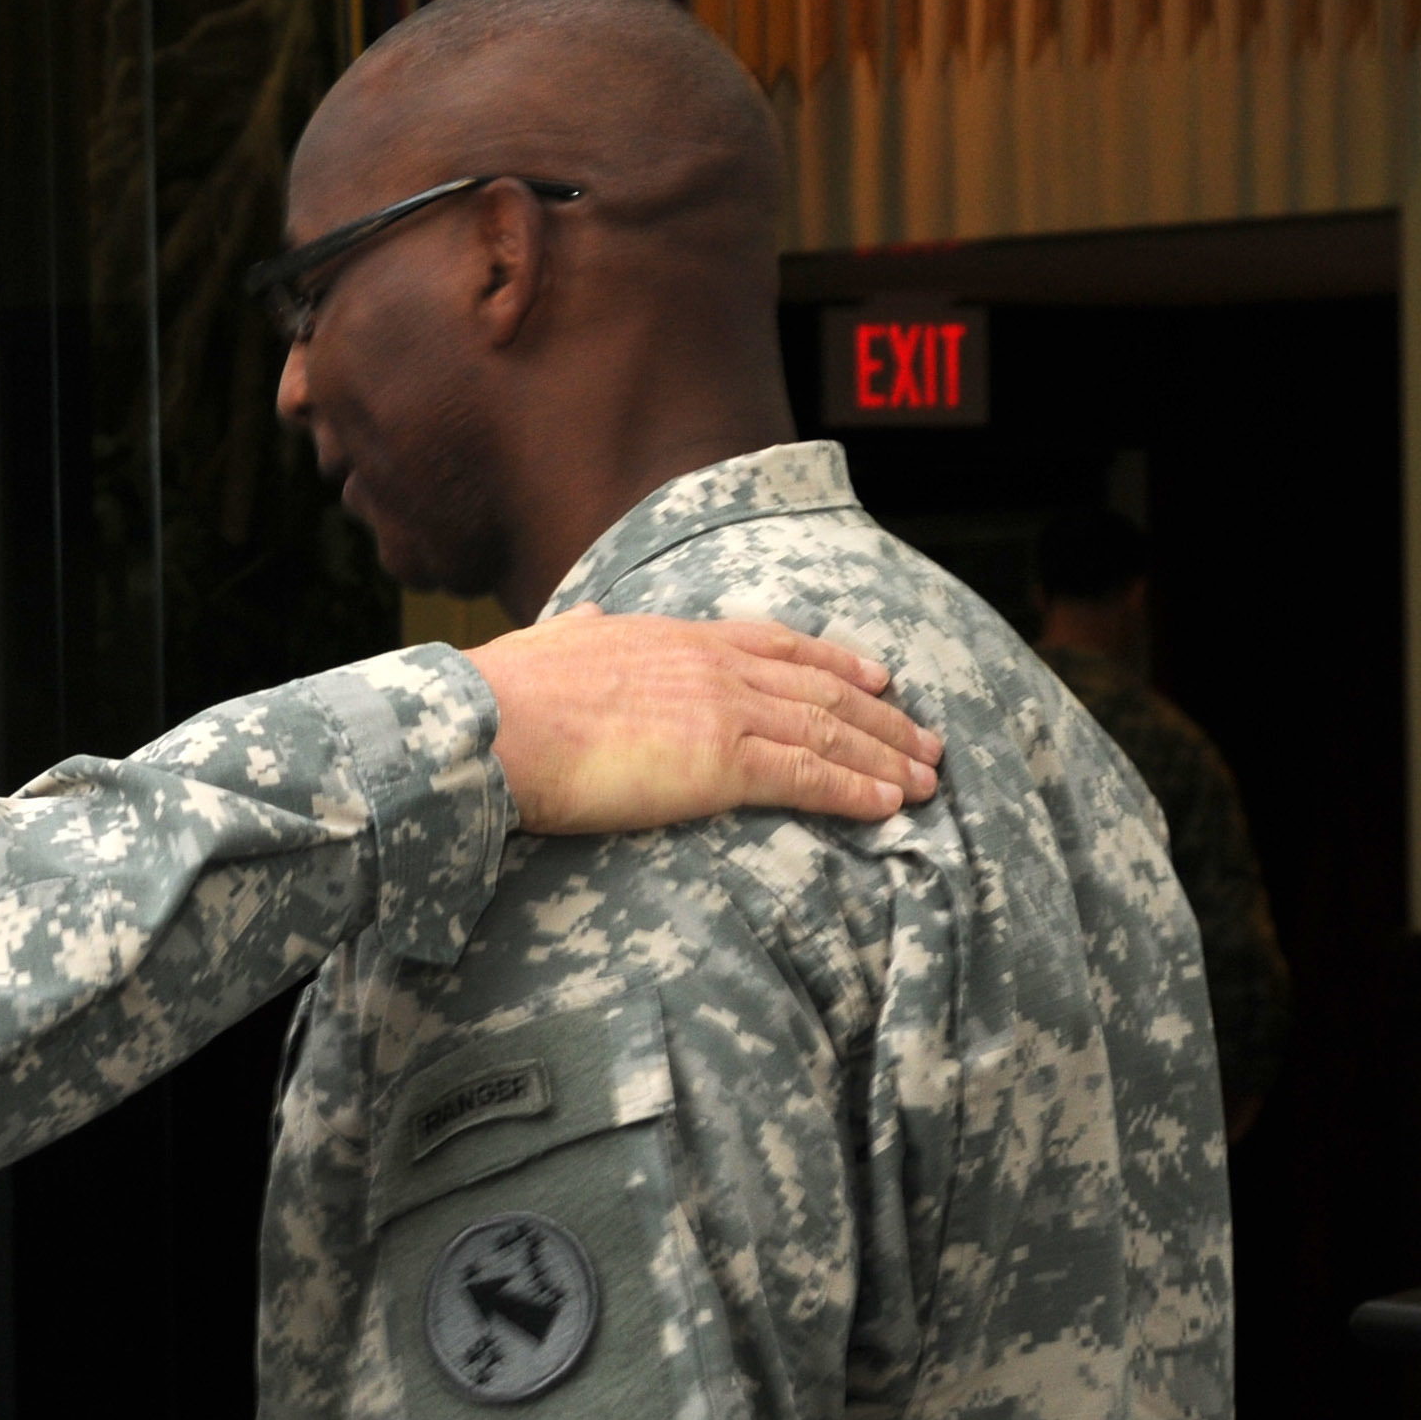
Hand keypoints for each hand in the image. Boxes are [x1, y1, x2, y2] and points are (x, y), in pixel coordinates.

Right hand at [466, 607, 937, 835]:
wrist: (493, 723)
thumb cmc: (506, 693)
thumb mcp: (551, 642)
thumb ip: (581, 630)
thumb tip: (588, 614)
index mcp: (673, 636)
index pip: (774, 643)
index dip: (834, 660)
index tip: (877, 673)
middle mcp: (711, 665)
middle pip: (820, 688)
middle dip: (881, 715)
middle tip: (926, 738)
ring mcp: (722, 710)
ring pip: (828, 731)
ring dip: (885, 756)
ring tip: (927, 781)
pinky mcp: (721, 763)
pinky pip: (809, 776)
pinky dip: (857, 790)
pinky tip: (890, 806)